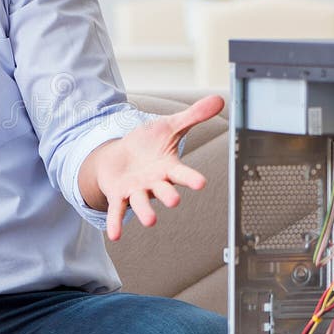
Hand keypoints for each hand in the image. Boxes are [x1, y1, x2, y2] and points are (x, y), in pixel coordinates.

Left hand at [81, 95, 224, 239]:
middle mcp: (154, 182)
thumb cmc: (148, 143)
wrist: (120, 154)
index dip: (191, 178)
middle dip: (167, 195)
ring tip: (150, 221)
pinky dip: (116, 222)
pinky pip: (117, 210)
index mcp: (168, 167)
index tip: (201, 183)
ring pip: (141, 202)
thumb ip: (193, 116)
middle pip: (163, 190)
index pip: (182, 173)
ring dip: (145, 211)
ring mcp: (136, 190)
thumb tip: (219, 99)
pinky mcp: (118, 195)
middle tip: (173, 201)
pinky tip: (114, 235)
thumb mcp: (169, 126)